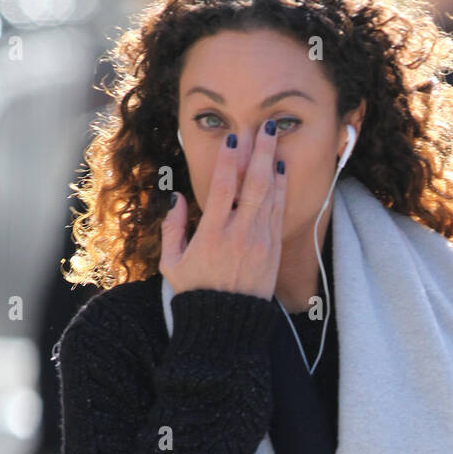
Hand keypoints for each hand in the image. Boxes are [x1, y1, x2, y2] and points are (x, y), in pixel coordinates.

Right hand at [159, 120, 286, 300]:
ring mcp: (260, 242)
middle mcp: (240, 235)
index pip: (222, 187)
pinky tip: (280, 172)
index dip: (229, 159)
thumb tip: (175, 198)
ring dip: (273, 165)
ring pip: (271, 196)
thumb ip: (171, 229)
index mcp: (212, 235)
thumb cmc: (196, 295)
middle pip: (254, 184)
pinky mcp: (273, 251)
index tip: (234, 137)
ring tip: (276, 140)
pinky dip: (280, 190)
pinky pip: (278, 213)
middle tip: (267, 126)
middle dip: (261, 151)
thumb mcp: (172, 265)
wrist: (228, 327)